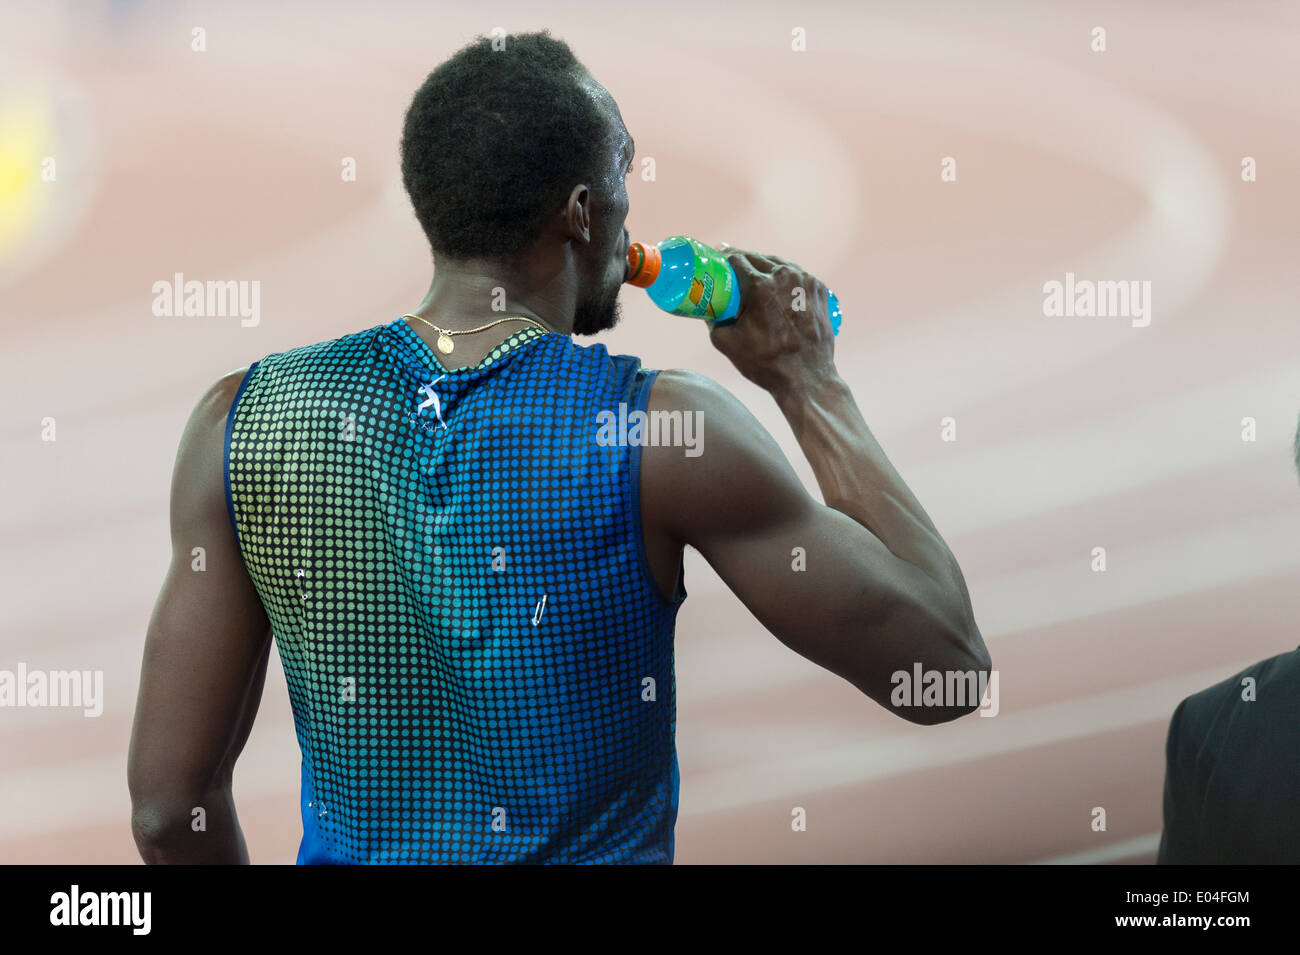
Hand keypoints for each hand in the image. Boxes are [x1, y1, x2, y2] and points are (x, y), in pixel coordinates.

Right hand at [708, 243, 837, 395]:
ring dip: (764, 268)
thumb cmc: (766, 363)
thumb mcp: (726, 343)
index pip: (736, 259)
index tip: (717, 262)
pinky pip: (797, 276)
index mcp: (760, 287)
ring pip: (778, 264)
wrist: (807, 378)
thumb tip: (710, 310)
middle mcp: (785, 277)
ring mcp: (806, 281)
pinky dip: (784, 279)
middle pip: (756, 258)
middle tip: (732, 271)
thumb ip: (712, 320)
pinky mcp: (820, 290)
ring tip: (754, 279)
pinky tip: (777, 289)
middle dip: (742, 262)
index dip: (723, 259)